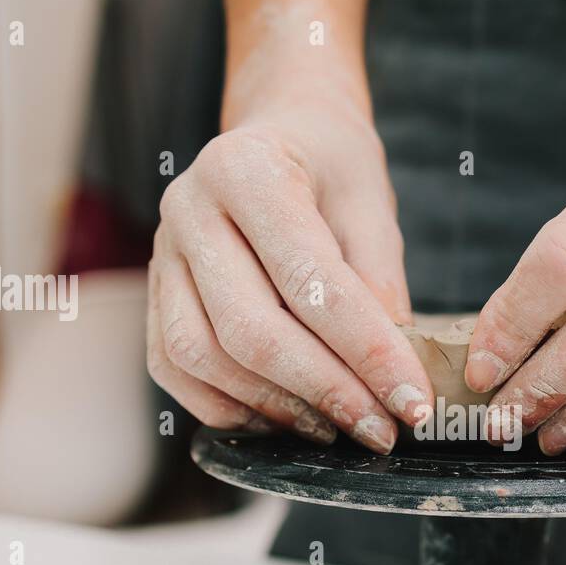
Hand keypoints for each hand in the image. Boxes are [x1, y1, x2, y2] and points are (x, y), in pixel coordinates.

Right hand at [146, 97, 433, 452]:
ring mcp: (159, 254)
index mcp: (246, 170)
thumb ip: (381, 282)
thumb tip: (392, 372)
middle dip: (325, 392)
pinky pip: (175, 369)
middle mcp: (188, 209)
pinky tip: (285, 419)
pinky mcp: (152, 294)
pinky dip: (230, 407)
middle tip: (381, 430)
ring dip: (276, 407)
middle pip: (248, 329)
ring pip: (202, 357)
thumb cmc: (330, 166)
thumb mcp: (373, 204)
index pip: (310, 281)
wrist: (277, 134)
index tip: (413, 399)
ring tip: (338, 427)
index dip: (368, 352)